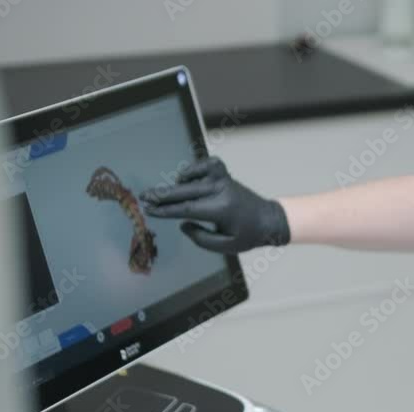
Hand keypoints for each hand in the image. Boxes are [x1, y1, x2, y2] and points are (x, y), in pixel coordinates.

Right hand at [141, 157, 289, 252]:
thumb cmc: (247, 235)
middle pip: (185, 191)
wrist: (269, 219)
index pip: (186, 209)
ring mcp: (224, 180)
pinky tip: (184, 178)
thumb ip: (201, 238)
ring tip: (166, 195)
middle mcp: (221, 191)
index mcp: (221, 210)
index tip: (149, 210)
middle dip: (162, 196)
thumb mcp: (225, 246)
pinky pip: (206, 164)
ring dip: (177, 184)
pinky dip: (193, 168)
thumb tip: (182, 224)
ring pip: (194, 175)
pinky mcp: (226, 175)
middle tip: (144, 197)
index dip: (165, 210)